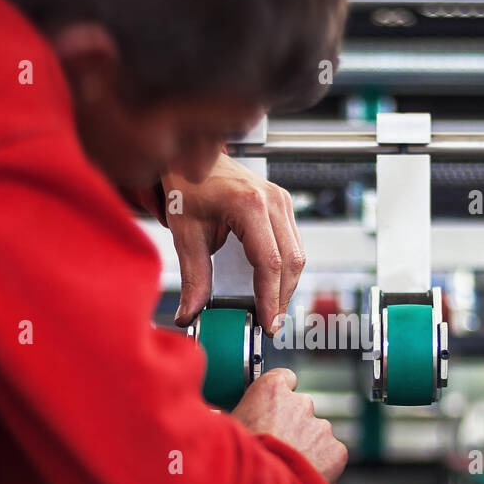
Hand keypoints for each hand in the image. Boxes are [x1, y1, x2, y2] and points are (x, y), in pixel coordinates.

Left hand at [162, 155, 303, 333]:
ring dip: (287, 286)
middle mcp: (273, 201)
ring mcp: (282, 201)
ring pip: (297, 254)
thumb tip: (188, 314)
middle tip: (271, 326)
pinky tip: (273, 287)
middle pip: (291, 261)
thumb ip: (193, 277)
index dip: (271, 298)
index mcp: (249, 205)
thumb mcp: (186, 234)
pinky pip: (293, 244)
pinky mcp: (284, 204)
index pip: (269, 263)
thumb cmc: (189, 188)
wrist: (194, 158)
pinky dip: (286, 269)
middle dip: (282, 298)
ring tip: (272, 311)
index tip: (267, 324)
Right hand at [231, 368, 346, 483]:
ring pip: (316, 433)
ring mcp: (321, 427)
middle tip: (277, 447)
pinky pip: (330, 454)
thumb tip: (220, 418)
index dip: (281, 396)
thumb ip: (235, 417)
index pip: (285, 379)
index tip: (276, 407)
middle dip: (293, 426)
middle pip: (301, 409)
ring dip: (306, 446)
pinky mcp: (335, 450)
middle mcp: (300, 403)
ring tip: (287, 466)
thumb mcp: (226, 430)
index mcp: (271, 390)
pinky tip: (301, 475)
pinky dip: (322, 464)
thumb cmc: (240, 461)